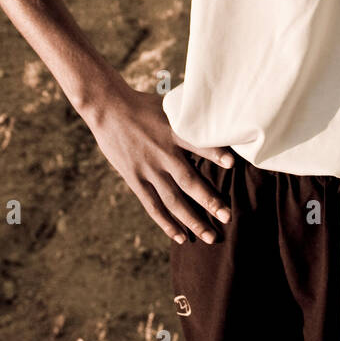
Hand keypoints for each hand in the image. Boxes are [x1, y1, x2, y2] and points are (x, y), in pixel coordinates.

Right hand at [85, 78, 234, 244]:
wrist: (107, 108)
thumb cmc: (143, 104)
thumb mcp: (170, 106)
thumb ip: (191, 117)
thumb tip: (217, 111)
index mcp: (173, 132)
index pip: (197, 144)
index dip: (214, 153)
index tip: (231, 164)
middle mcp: (162, 154)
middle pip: (189, 181)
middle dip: (209, 201)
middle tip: (228, 216)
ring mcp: (148, 169)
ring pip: (173, 200)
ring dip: (192, 220)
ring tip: (210, 236)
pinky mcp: (134, 178)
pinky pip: (152, 205)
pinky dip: (166, 223)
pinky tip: (180, 236)